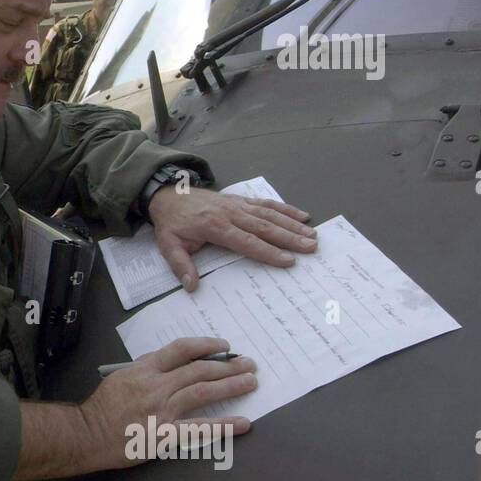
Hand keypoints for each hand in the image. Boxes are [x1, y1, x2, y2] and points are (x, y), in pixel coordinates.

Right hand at [78, 337, 256, 471]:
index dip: (206, 344)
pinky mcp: (164, 434)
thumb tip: (168, 359)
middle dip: (228, 365)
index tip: (224, 345)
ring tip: (250, 382)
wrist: (87, 433)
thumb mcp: (121, 376)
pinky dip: (224, 426)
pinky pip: (199, 428)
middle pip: (199, 369)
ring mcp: (162, 410)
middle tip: (249, 364)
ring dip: (230, 386)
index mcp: (145, 369)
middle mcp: (157, 385)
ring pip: (202, 392)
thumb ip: (145, 367)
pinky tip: (243, 423)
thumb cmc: (102, 406)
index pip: (182, 349)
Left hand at [147, 186, 316, 290]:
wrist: (168, 195)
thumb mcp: (169, 245)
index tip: (288, 260)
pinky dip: (285, 209)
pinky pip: (266, 204)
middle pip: (264, 227)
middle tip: (311, 247)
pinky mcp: (241, 200)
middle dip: (289, 238)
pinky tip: (302, 215)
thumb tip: (191, 286)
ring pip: (269, 214)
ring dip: (292, 224)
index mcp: (215, 227)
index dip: (268, 252)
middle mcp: (231, 213)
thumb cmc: (172, 223)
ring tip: (312, 234)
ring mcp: (238, 205)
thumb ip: (181, 265)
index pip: (246, 242)